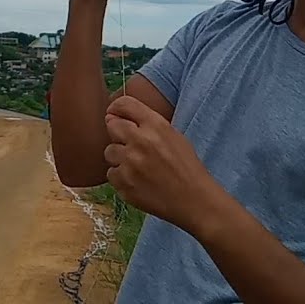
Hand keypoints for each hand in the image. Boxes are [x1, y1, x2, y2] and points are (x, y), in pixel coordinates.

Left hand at [104, 95, 217, 234]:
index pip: (124, 104)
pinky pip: (111, 174)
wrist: (195, 201)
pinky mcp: (124, 184)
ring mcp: (130, 163)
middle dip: (118, 134)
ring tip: (138, 167)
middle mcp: (140, 141)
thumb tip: (114, 117)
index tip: (114, 113)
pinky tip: (138, 181)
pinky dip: (121, 178)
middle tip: (131, 146)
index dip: (116, 108)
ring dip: (119, 158)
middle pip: (112, 126)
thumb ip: (147, 124)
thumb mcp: (174, 136)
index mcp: (156, 126)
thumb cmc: (187, 168)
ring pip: (109, 152)